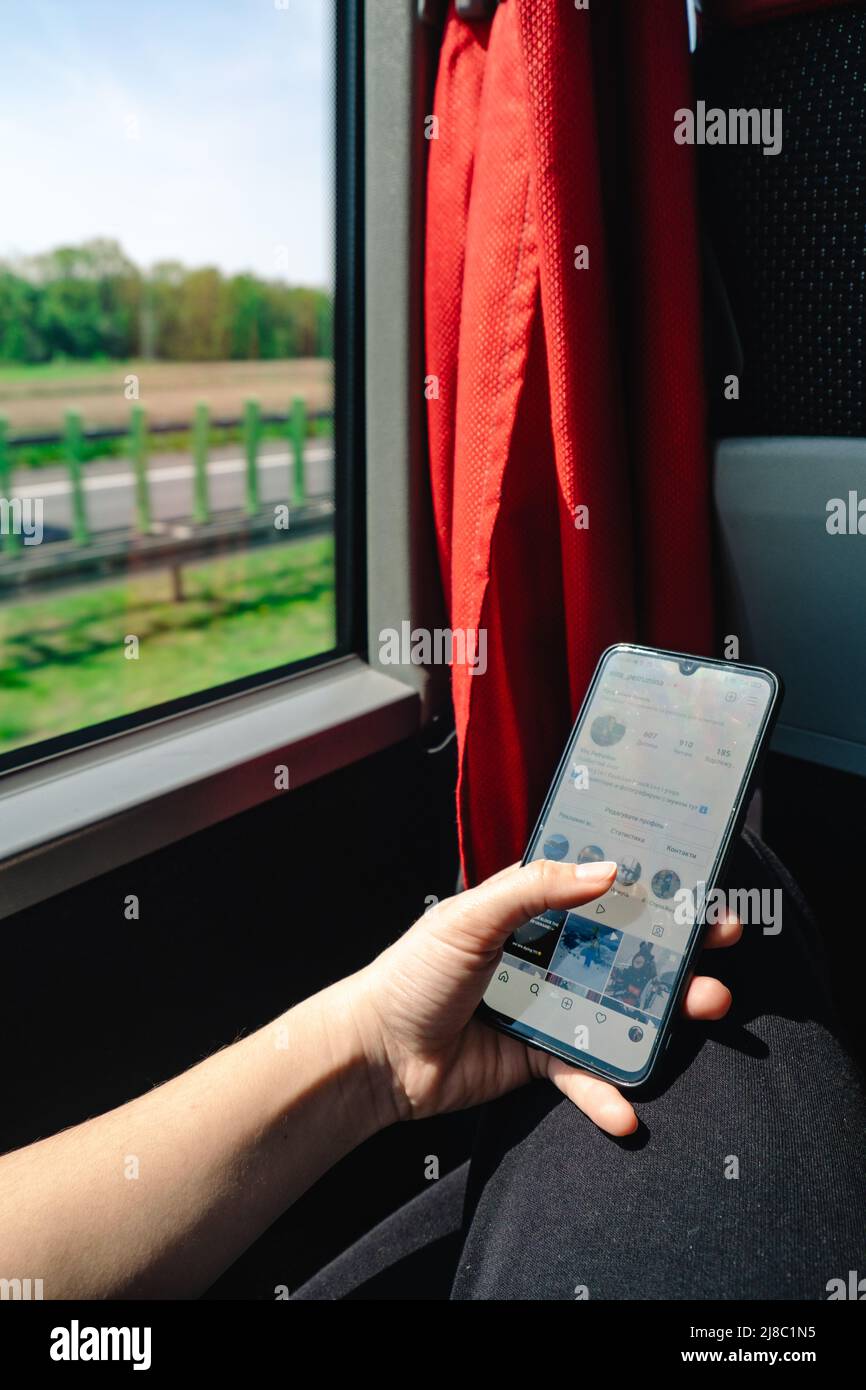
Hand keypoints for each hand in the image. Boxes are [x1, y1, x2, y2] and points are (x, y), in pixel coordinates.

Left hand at [350, 859, 738, 1136]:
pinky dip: (605, 1094)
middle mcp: (545, 955)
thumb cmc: (411, 974)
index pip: (596, 888)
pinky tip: (628, 1111)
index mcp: (527, 910)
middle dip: (676, 946)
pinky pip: (583, 1073)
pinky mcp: (538, 1058)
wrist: (374, 1057)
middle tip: (720, 940)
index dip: (644, 883)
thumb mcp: (469, 918)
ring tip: (707, 1006)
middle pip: (623, 947)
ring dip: (664, 1013)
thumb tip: (607, 870)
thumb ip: (534, 889)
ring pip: (618, 1008)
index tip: (693, 879)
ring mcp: (546, 1007)